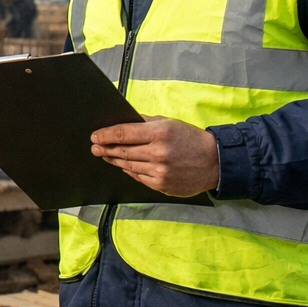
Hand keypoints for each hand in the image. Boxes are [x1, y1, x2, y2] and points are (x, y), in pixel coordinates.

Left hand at [90, 118, 219, 196]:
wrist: (213, 162)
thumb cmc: (190, 139)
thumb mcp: (169, 123)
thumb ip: (145, 123)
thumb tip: (123, 122)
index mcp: (158, 133)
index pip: (122, 133)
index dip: (105, 135)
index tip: (95, 136)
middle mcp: (157, 153)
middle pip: (122, 151)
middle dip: (104, 148)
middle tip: (94, 147)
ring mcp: (159, 171)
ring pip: (127, 165)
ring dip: (113, 160)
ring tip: (105, 155)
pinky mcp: (161, 184)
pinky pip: (138, 176)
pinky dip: (128, 170)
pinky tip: (123, 165)